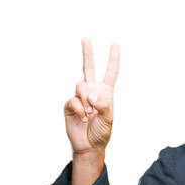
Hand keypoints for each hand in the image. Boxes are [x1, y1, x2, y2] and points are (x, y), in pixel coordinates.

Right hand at [64, 38, 119, 155]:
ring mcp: (80, 97)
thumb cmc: (101, 133)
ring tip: (90, 113)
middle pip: (88, 68)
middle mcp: (92, 91)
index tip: (114, 44)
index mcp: (105, 92)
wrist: (88, 145)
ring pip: (81, 85)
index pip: (110, 72)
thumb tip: (92, 94)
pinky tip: (83, 118)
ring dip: (87, 98)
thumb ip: (104, 105)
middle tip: (85, 39)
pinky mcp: (70, 105)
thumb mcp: (109, 119)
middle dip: (87, 53)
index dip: (113, 58)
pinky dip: (79, 109)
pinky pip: (74, 100)